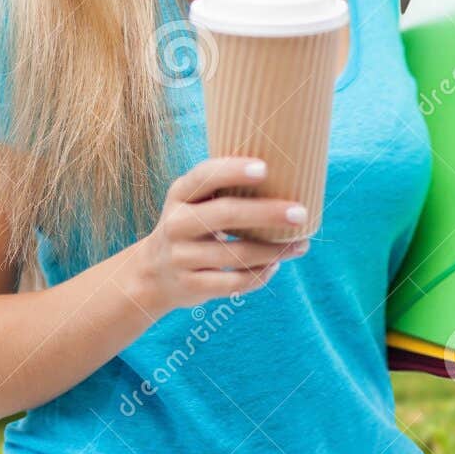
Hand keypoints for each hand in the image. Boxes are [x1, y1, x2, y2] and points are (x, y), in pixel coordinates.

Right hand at [132, 156, 310, 317]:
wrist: (154, 273)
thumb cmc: (192, 225)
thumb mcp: (194, 201)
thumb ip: (224, 188)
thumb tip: (286, 175)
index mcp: (180, 194)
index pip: (204, 176)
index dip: (233, 170)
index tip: (265, 168)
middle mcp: (177, 223)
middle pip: (226, 214)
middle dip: (267, 213)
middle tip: (300, 213)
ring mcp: (182, 257)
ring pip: (237, 254)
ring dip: (275, 250)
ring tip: (301, 244)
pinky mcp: (191, 285)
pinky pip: (235, 282)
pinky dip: (260, 274)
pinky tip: (275, 265)